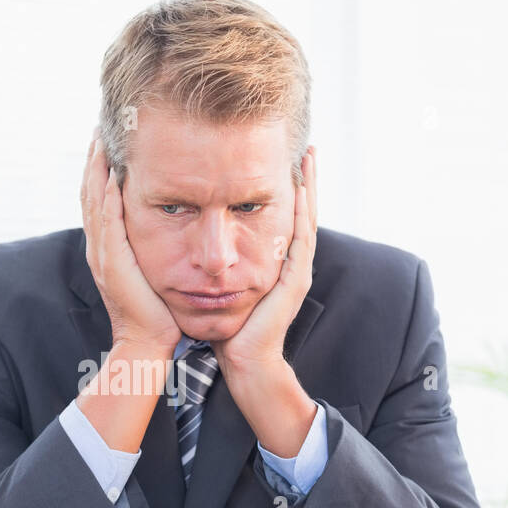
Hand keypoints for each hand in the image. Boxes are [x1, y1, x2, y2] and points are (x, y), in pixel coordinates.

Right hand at [79, 130, 180, 352]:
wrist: (146, 342)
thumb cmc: (156, 312)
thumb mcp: (152, 271)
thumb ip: (152, 248)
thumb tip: (169, 226)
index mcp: (107, 248)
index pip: (98, 200)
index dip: (98, 171)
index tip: (105, 143)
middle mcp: (99, 247)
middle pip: (89, 193)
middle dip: (93, 160)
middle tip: (97, 130)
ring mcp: (102, 253)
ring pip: (92, 201)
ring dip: (95, 169)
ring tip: (99, 140)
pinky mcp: (113, 261)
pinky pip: (106, 221)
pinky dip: (105, 196)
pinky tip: (110, 174)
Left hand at [212, 146, 317, 380]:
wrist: (244, 360)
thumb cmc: (229, 328)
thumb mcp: (224, 286)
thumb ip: (220, 263)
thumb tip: (198, 241)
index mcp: (276, 262)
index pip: (284, 216)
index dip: (288, 188)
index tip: (284, 157)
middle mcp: (291, 263)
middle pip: (303, 211)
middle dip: (306, 179)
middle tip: (307, 146)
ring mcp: (296, 271)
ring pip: (306, 219)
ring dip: (309, 188)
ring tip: (310, 158)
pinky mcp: (294, 282)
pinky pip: (300, 241)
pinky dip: (302, 215)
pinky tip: (300, 192)